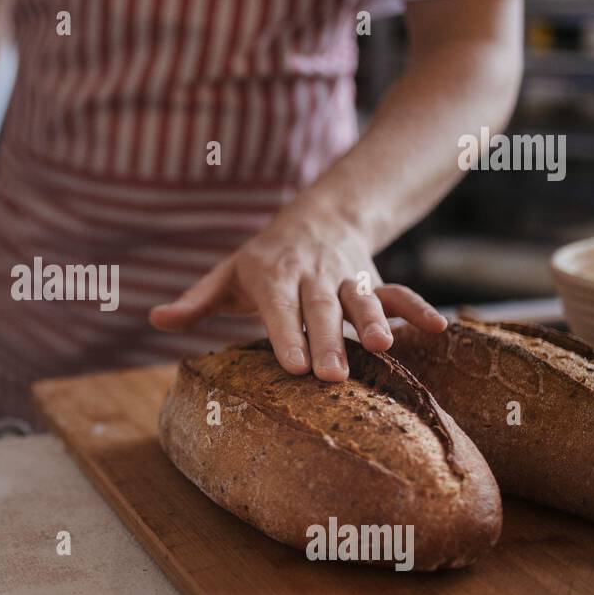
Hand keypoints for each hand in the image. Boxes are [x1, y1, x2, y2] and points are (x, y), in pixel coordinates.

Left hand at [148, 206, 446, 380]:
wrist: (319, 216)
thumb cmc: (263, 260)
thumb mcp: (227, 275)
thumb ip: (195, 302)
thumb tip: (154, 319)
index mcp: (272, 276)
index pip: (278, 308)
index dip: (286, 335)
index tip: (292, 366)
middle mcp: (311, 276)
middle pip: (321, 311)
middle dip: (329, 342)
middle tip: (333, 378)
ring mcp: (346, 278)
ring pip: (361, 301)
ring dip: (375, 323)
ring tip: (385, 349)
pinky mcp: (374, 280)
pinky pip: (398, 294)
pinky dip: (417, 309)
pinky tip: (438, 329)